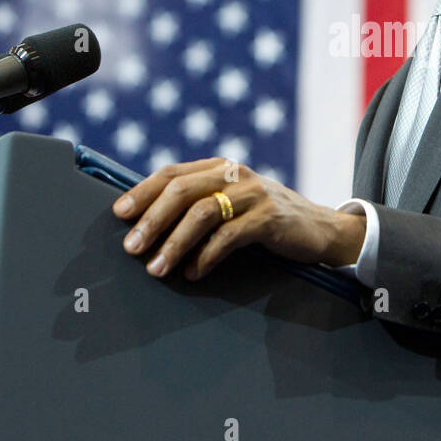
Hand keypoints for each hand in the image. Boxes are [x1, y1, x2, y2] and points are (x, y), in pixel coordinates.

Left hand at [112, 157, 365, 279]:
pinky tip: (194, 272)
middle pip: (182, 191)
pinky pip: (229, 236)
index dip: (143, 192)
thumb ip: (200, 205)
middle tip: (131, 248)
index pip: (172, 174)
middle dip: (151, 220)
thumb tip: (147, 226)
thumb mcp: (232, 205)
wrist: (321, 230)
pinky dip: (206, 256)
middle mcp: (235, 174)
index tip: (118, 215)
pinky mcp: (270, 217)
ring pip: (202, 213)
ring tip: (157, 268)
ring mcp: (254, 193)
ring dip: (174, 243)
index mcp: (220, 167)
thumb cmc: (267, 221)